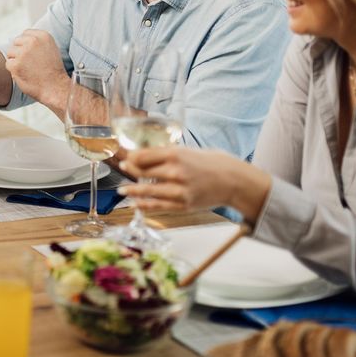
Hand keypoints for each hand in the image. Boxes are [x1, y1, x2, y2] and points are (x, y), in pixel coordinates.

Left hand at [4, 30, 69, 112]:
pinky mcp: (16, 65)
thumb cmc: (53, 70)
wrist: (55, 87)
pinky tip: (25, 74)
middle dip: (20, 52)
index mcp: (43, 36)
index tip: (32, 54)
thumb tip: (21, 38)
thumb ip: (37, 40)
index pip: (25, 33)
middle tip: (30, 63)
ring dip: (16, 61)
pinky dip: (14, 71)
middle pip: (16, 42)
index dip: (26, 45)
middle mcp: (33, 41)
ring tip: (29, 69)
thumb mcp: (50, 48)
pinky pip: (8, 64)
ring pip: (10, 53)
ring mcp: (23, 53)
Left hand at [120, 147, 271, 220]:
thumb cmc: (211, 163)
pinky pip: (158, 206)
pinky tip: (135, 204)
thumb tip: (144, 155)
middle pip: (141, 172)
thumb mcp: (188, 151)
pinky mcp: (183, 205)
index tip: (126, 157)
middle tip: (123, 168)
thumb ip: (167, 154)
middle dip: (129, 170)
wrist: (233, 180)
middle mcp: (175, 172)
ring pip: (146, 191)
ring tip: (122, 191)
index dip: (130, 157)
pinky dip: (144, 205)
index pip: (142, 156)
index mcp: (176, 154)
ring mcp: (179, 190)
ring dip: (131, 191)